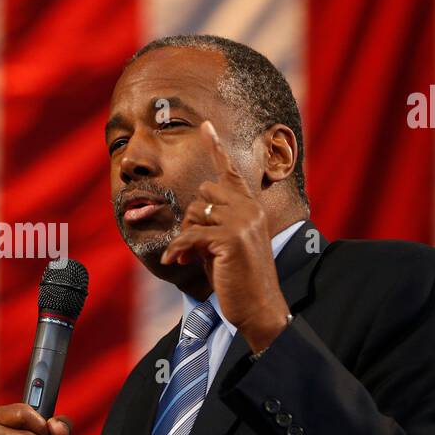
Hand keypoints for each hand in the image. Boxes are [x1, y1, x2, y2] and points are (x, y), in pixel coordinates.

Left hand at [159, 121, 290, 352]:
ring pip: (194, 213)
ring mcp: (242, 222)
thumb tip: (190, 219)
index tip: (206, 126)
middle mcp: (249, 209)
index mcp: (250, 207)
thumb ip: (212, 225)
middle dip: (192, 219)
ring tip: (191, 258)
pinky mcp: (230, 239)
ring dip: (186, 238)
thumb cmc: (238, 280)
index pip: (230, 173)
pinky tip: (175, 263)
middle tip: (194, 247)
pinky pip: (190, 236)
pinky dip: (178, 250)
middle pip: (203, 193)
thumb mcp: (224, 246)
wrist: (259, 308)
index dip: (216, 149)